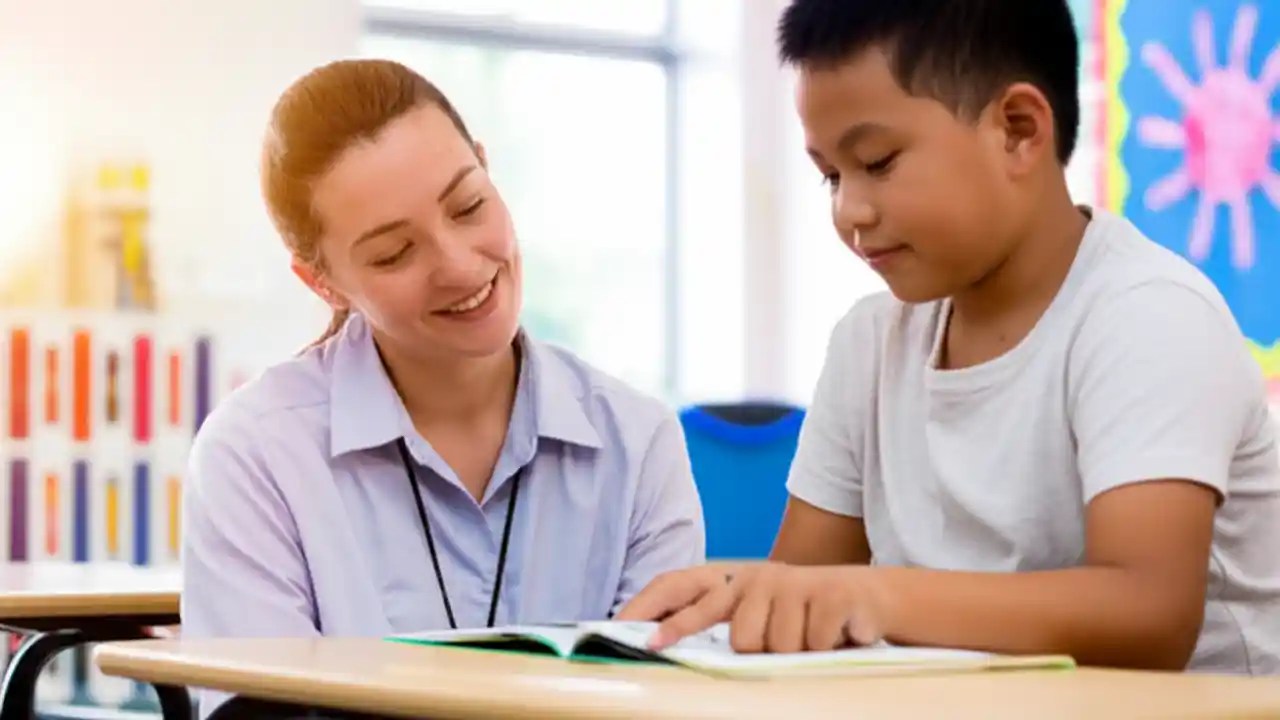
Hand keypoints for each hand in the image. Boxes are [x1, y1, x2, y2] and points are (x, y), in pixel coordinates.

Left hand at [617, 562, 893, 652]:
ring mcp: (794, 582)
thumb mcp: (760, 613)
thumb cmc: (802, 614)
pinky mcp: (830, 593)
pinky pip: (815, 641)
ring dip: (799, 651)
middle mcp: (760, 576)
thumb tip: (669, 643)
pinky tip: (834, 634)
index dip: (663, 615)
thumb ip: (724, 623)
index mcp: (735, 582)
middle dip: (762, 650)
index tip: (643, 639)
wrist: (866, 597)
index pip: (685, 589)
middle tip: (782, 642)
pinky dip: (826, 646)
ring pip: (780, 644)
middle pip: (742, 638)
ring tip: (811, 637)